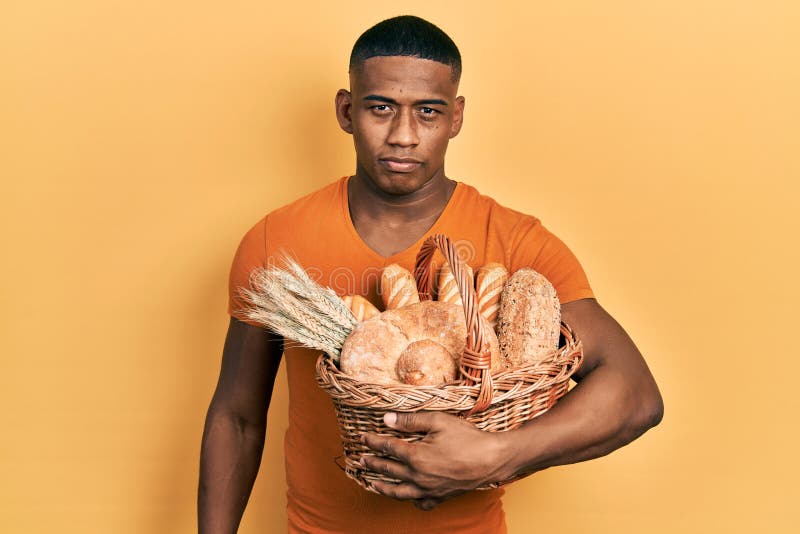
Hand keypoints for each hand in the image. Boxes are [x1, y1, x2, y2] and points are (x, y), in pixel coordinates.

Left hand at [360, 412, 515, 509]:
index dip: (374, 441)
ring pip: (399, 491)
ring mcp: (429, 489)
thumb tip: (387, 419)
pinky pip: (420, 502)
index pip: (387, 448)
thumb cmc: (468, 438)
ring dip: (383, 486)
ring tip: (373, 482)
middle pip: (389, 470)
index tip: (363, 438)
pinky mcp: (440, 496)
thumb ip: (411, 421)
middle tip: (362, 460)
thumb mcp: (438, 421)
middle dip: (373, 463)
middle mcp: (418, 476)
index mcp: (416, 456)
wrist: (492, 459)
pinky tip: (407, 496)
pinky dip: (410, 500)